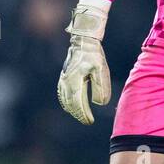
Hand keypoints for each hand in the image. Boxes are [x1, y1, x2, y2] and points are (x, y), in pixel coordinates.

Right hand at [57, 2, 110, 124]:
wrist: (83, 42)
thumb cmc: (94, 56)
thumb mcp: (101, 70)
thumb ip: (101, 87)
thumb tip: (100, 103)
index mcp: (75, 82)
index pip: (78, 104)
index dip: (83, 114)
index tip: (90, 121)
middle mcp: (66, 83)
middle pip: (70, 104)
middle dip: (79, 114)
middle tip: (88, 121)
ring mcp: (63, 80)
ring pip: (65, 100)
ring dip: (73, 110)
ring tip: (82, 116)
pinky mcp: (63, 78)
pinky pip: (62, 95)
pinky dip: (67, 103)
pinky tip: (72, 107)